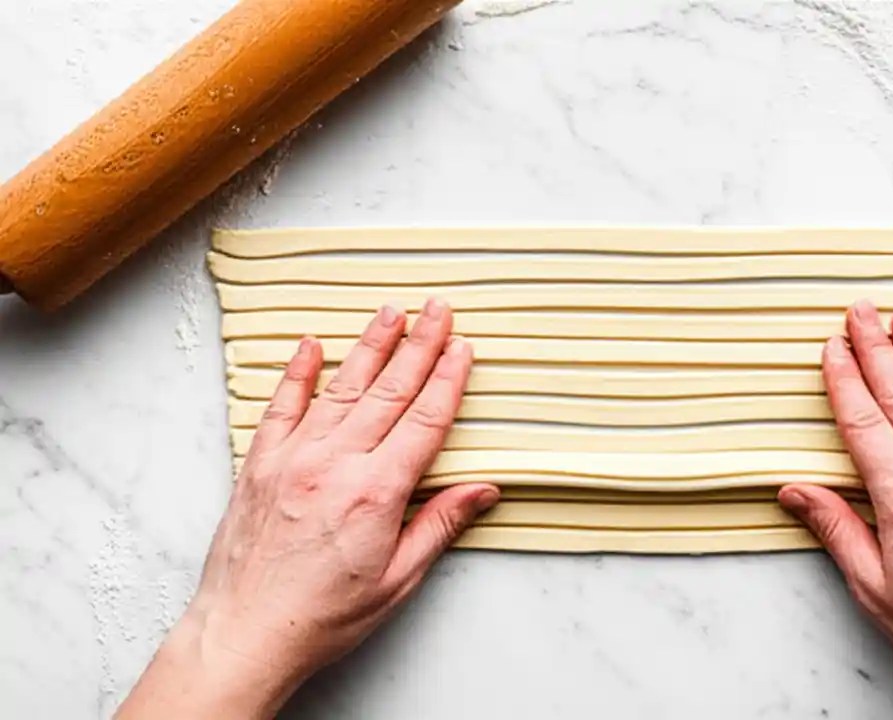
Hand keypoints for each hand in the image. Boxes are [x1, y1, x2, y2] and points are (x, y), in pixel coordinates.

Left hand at [118, 299, 497, 718]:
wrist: (246, 634)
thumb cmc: (323, 616)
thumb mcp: (397, 579)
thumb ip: (438, 525)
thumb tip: (482, 490)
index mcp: (376, 493)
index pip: (424, 421)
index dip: (448, 380)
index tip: (462, 347)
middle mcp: (335, 465)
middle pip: (388, 392)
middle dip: (419, 345)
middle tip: (437, 309)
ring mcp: (293, 459)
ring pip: (341, 388)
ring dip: (369, 346)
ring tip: (390, 312)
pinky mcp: (260, 465)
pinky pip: (281, 407)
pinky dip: (297, 373)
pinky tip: (311, 345)